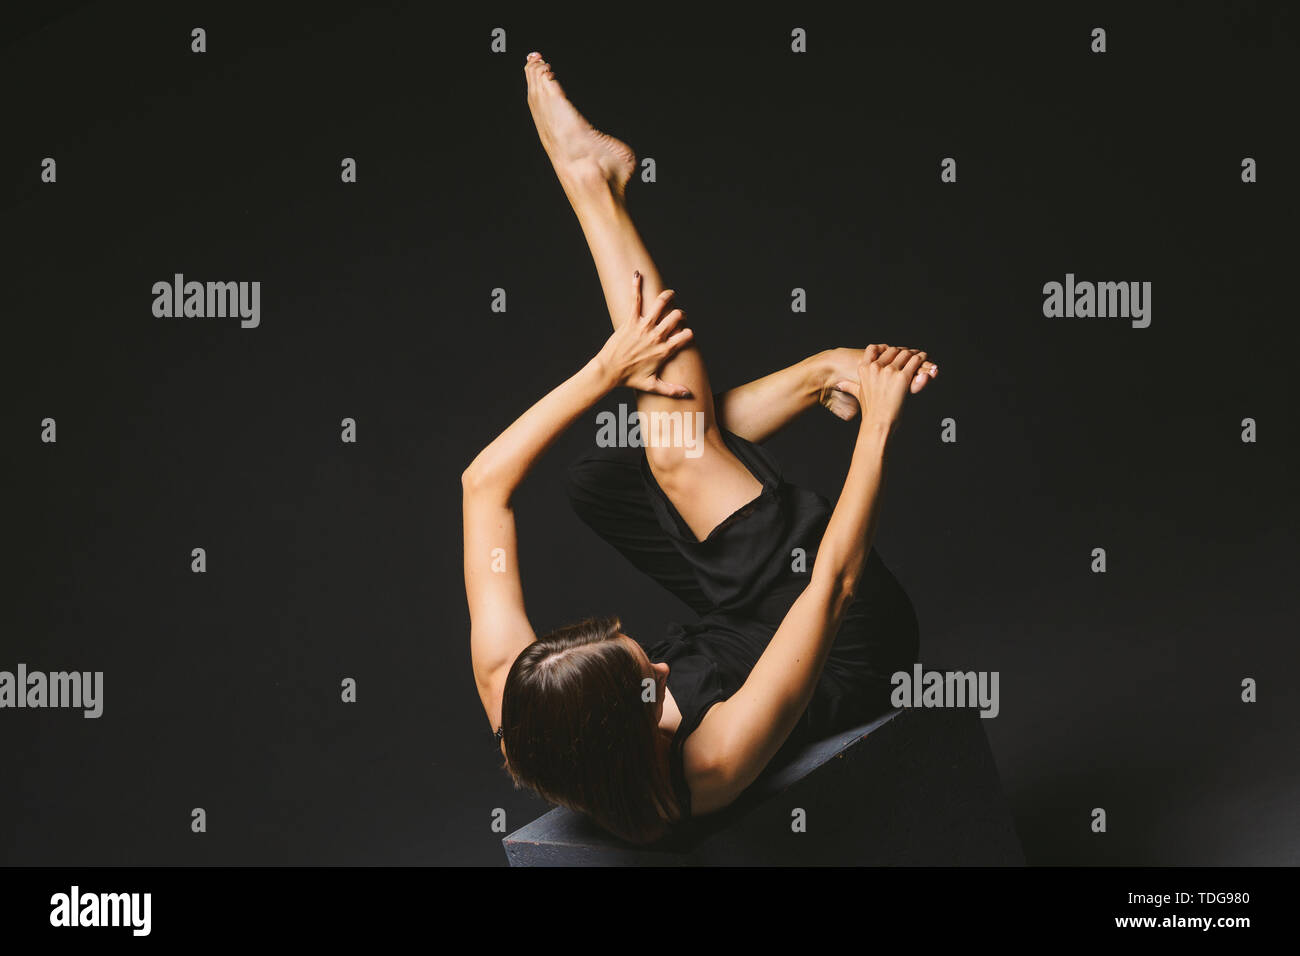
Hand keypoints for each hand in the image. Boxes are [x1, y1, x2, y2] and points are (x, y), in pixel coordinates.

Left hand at [596, 271, 694, 397]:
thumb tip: (688, 395)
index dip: (689, 333)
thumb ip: (672, 389)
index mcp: (664, 351)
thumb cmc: (630, 379)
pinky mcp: (630, 321)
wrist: (608, 371)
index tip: (686, 334)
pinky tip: (637, 274)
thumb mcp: (653, 385)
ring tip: (670, 293)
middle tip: (677, 315)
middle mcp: (656, 336)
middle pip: (676, 317)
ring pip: (660, 305)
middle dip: (680, 314)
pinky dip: (636, 285)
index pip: (686, 336)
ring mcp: (643, 327)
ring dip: (667, 296)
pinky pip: (635, 300)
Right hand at [821, 347, 936, 419]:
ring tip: (921, 357)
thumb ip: (849, 386)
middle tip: (911, 355)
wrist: (877, 423)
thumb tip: (839, 384)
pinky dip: (922, 360)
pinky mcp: (902, 377)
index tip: (892, 351)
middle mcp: (876, 367)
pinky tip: (926, 361)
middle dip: (903, 352)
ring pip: (906, 354)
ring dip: (915, 355)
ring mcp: (889, 371)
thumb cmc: (870, 410)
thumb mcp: (858, 393)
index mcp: (864, 369)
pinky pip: (915, 362)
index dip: (884, 348)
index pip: (873, 348)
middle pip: (893, 350)